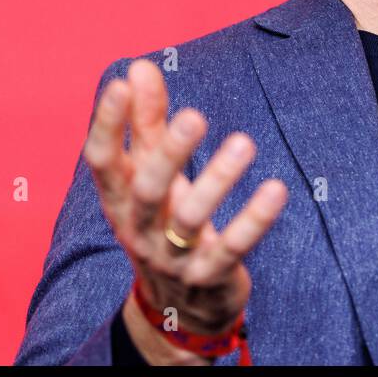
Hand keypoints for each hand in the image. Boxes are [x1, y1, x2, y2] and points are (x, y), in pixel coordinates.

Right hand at [82, 58, 287, 363]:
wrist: (180, 308)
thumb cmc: (163, 220)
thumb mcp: (150, 173)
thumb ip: (146, 122)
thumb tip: (139, 67)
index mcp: (117, 200)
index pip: (101, 161)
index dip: (107, 125)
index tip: (119, 84)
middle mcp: (138, 229)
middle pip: (146, 190)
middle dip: (168, 153)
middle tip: (195, 115)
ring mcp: (172, 256)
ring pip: (190, 218)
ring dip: (218, 179)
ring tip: (245, 142)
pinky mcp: (209, 276)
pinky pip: (231, 248)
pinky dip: (253, 220)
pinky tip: (275, 189)